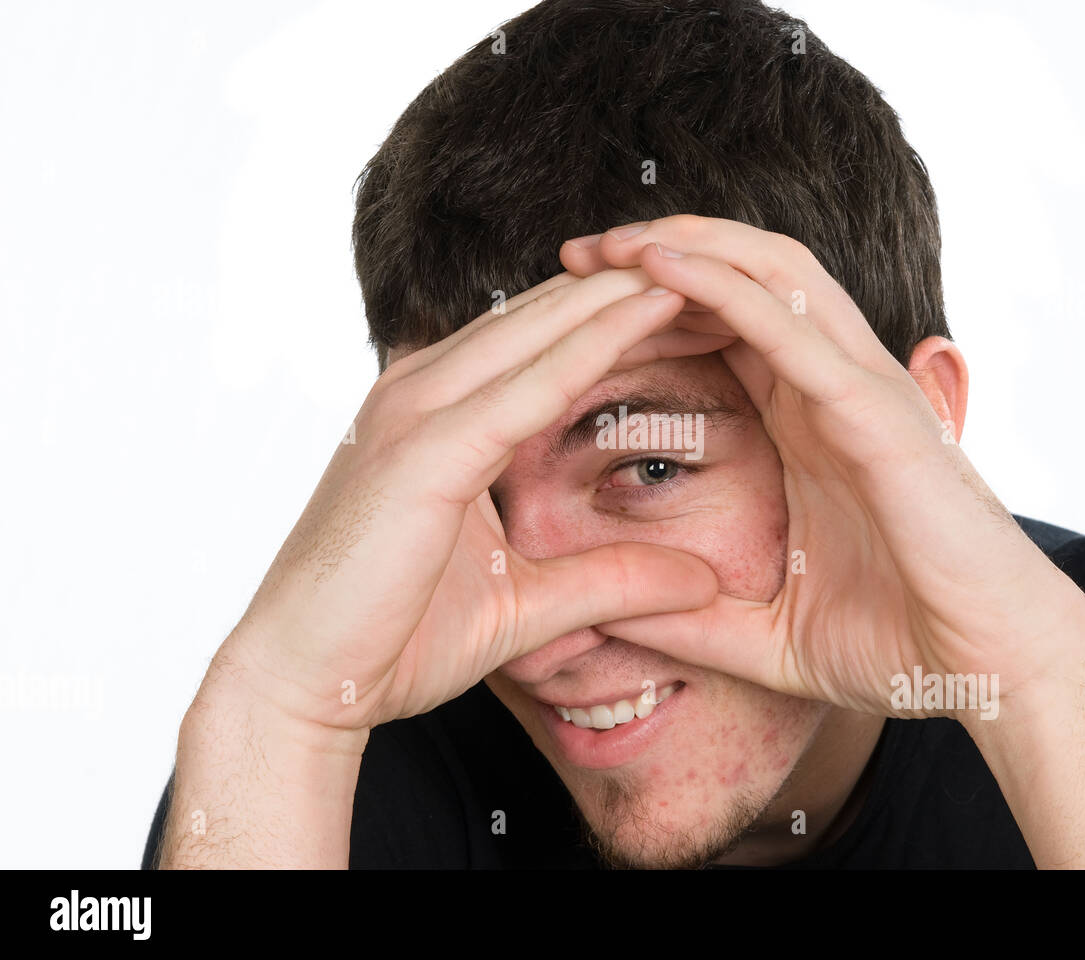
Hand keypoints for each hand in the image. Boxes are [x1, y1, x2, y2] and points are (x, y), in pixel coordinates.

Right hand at [217, 267, 720, 733]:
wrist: (303, 686)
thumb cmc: (394, 640)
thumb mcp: (530, 604)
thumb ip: (613, 581)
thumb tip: (702, 581)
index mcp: (441, 412)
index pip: (548, 342)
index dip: (625, 318)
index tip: (708, 308)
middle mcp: (424, 388)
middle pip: (552, 314)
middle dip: (638, 286)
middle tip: (724, 266)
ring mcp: (417, 407)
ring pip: (545, 327)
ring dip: (630, 292)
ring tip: (711, 262)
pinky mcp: (423, 446)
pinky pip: (529, 382)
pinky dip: (595, 342)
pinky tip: (656, 310)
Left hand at [563, 216, 1084, 717]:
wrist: (995, 676)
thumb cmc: (900, 645)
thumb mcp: (766, 634)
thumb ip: (688, 620)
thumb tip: (605, 622)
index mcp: (807, 426)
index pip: (725, 332)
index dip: (654, 305)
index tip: (574, 305)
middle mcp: (833, 391)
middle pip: (743, 280)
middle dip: (658, 253)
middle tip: (576, 253)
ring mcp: (861, 393)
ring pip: (771, 276)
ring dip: (686, 246)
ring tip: (609, 242)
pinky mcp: (878, 415)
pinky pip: (793, 328)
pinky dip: (724, 287)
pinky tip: (659, 267)